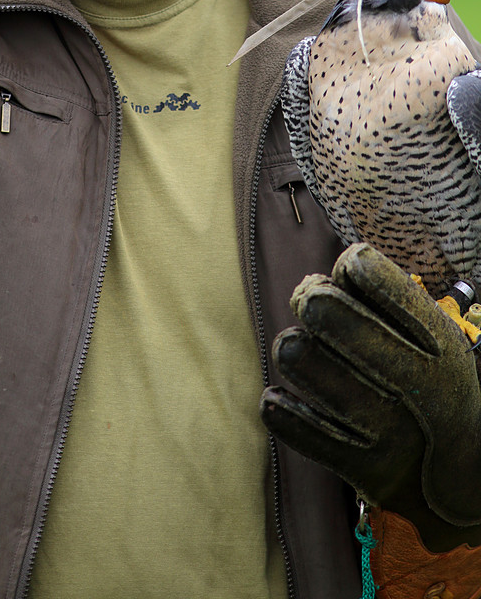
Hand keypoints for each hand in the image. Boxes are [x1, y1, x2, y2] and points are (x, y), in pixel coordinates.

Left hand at [260, 242, 480, 552]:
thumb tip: (309, 286)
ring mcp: (392, 430)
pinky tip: (281, 399)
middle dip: (311, 300)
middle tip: (309, 301)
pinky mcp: (364, 468)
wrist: (461, 476)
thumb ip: (379, 300)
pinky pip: (295, 426)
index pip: (376, 279)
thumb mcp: (429, 336)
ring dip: (293, 350)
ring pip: (303, 361)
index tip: (350, 271)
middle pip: (330, 316)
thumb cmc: (428, 381)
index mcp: (440, 343)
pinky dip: (280, 408)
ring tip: (297, 348)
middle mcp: (420, 385)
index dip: (353, 266)